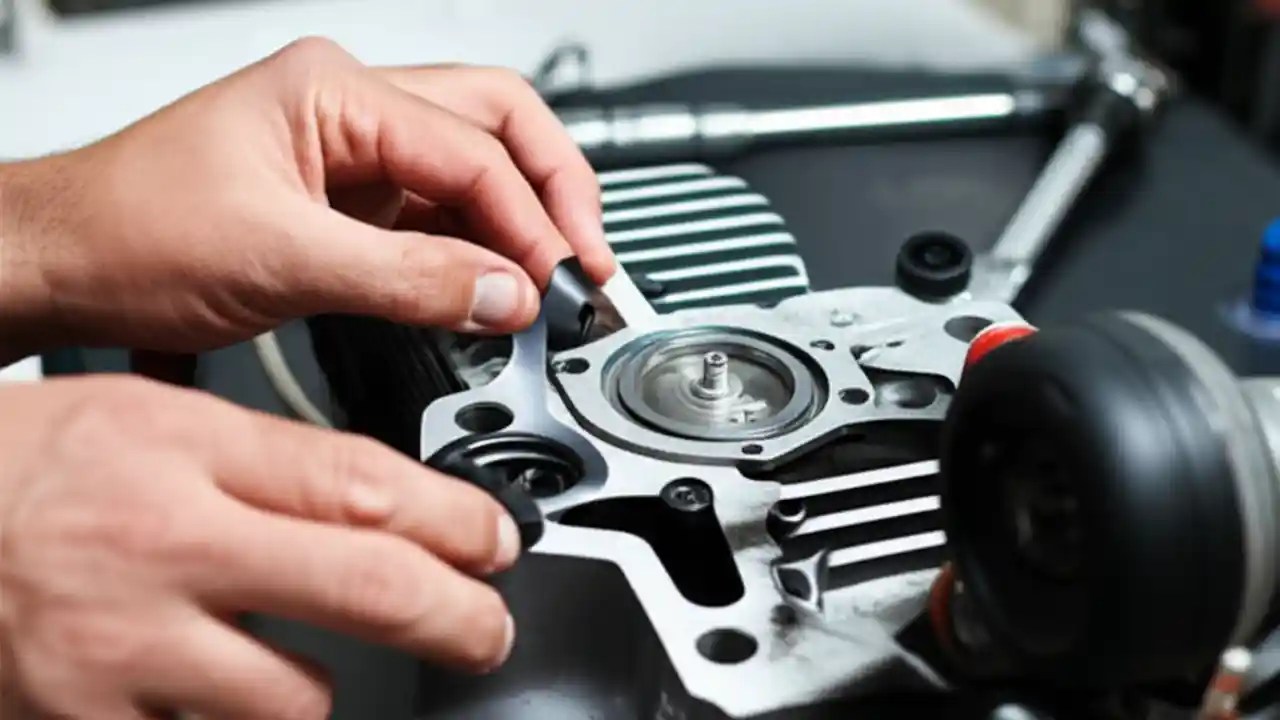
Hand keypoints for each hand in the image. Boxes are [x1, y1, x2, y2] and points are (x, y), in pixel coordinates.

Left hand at [0, 38, 613, 362]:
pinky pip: (438, 218)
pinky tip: (499, 289)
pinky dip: (478, 253)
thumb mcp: (282, 260)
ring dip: (522, 224)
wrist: (61, 264)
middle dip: (554, 191)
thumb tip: (507, 293)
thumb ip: (410, 280)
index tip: (559, 281)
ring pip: (474, 170)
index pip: (472, 147)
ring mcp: (353, 157)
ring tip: (557, 281)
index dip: (530, 219)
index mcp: (335, 93)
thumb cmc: (129, 232)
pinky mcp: (348, 205)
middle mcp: (353, 112)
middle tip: (590, 260)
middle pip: (498, 123)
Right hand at [0, 375, 519, 718]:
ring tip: (298, 665)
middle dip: (457, 618)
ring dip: (320, 690)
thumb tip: (384, 508)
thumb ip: (263, 463)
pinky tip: (215, 701)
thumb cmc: (23, 470)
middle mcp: (159, 542)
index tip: (496, 540)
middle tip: (487, 630)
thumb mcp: (146, 421)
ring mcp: (119, 647)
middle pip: (365, 584)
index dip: (456, 519)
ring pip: (296, 698)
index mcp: (181, 447)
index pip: (361, 481)